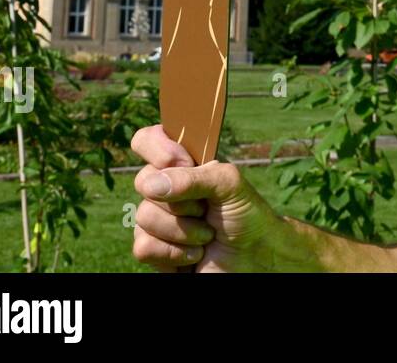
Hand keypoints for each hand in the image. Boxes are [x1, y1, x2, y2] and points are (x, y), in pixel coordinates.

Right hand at [130, 124, 284, 271]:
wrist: (253, 257)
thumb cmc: (246, 215)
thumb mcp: (230, 186)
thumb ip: (195, 178)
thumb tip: (152, 185)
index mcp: (182, 165)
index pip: (148, 140)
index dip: (159, 149)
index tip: (184, 162)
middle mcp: (164, 189)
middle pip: (143, 182)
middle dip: (183, 201)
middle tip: (207, 209)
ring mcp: (155, 219)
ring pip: (144, 217)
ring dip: (184, 231)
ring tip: (206, 235)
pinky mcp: (153, 249)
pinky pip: (144, 247)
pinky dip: (175, 254)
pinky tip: (194, 254)